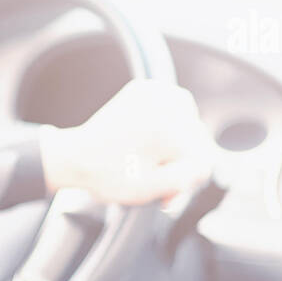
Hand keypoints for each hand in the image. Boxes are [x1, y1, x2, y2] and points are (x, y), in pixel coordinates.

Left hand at [38, 78, 217, 205]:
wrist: (75, 157)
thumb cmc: (108, 176)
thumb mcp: (150, 189)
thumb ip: (187, 177)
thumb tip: (206, 164)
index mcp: (169, 130)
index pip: (201, 158)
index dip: (184, 179)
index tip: (165, 192)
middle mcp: (165, 104)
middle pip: (195, 139)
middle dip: (179, 159)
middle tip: (153, 175)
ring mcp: (154, 91)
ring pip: (188, 121)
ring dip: (176, 140)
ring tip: (149, 155)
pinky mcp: (144, 88)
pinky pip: (173, 107)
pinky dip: (167, 122)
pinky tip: (149, 137)